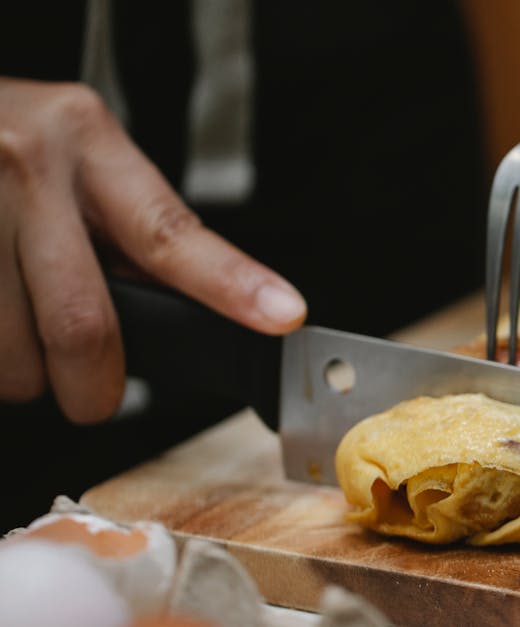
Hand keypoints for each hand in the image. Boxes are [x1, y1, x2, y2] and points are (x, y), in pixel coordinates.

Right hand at [0, 78, 305, 422]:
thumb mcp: (72, 154)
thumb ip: (127, 224)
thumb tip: (199, 304)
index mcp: (85, 139)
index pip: (170, 232)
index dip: (232, 284)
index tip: (283, 314)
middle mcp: (25, 165)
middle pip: (83, 325)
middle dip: (92, 388)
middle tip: (93, 395)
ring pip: (12, 355)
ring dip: (21, 373)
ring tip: (16, 332)